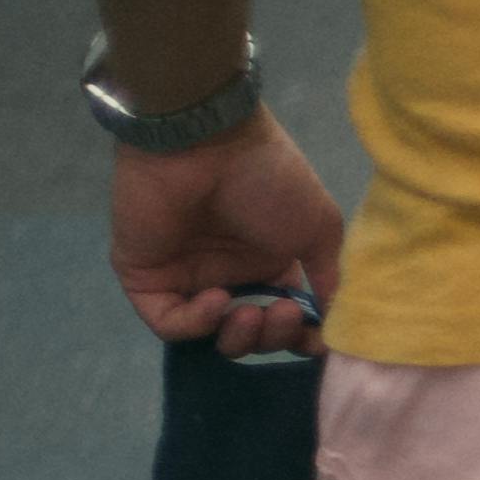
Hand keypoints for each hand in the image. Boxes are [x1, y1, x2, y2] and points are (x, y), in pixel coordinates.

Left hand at [109, 108, 344, 356]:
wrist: (207, 139)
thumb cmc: (268, 178)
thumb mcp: (320, 228)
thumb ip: (329, 280)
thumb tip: (333, 322)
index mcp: (267, 264)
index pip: (282, 322)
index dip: (300, 339)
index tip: (317, 340)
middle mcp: (227, 274)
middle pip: (250, 337)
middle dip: (273, 338)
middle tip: (284, 313)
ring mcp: (184, 277)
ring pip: (211, 336)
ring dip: (239, 337)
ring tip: (252, 312)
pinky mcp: (145, 276)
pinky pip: (169, 322)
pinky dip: (197, 323)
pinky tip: (218, 299)